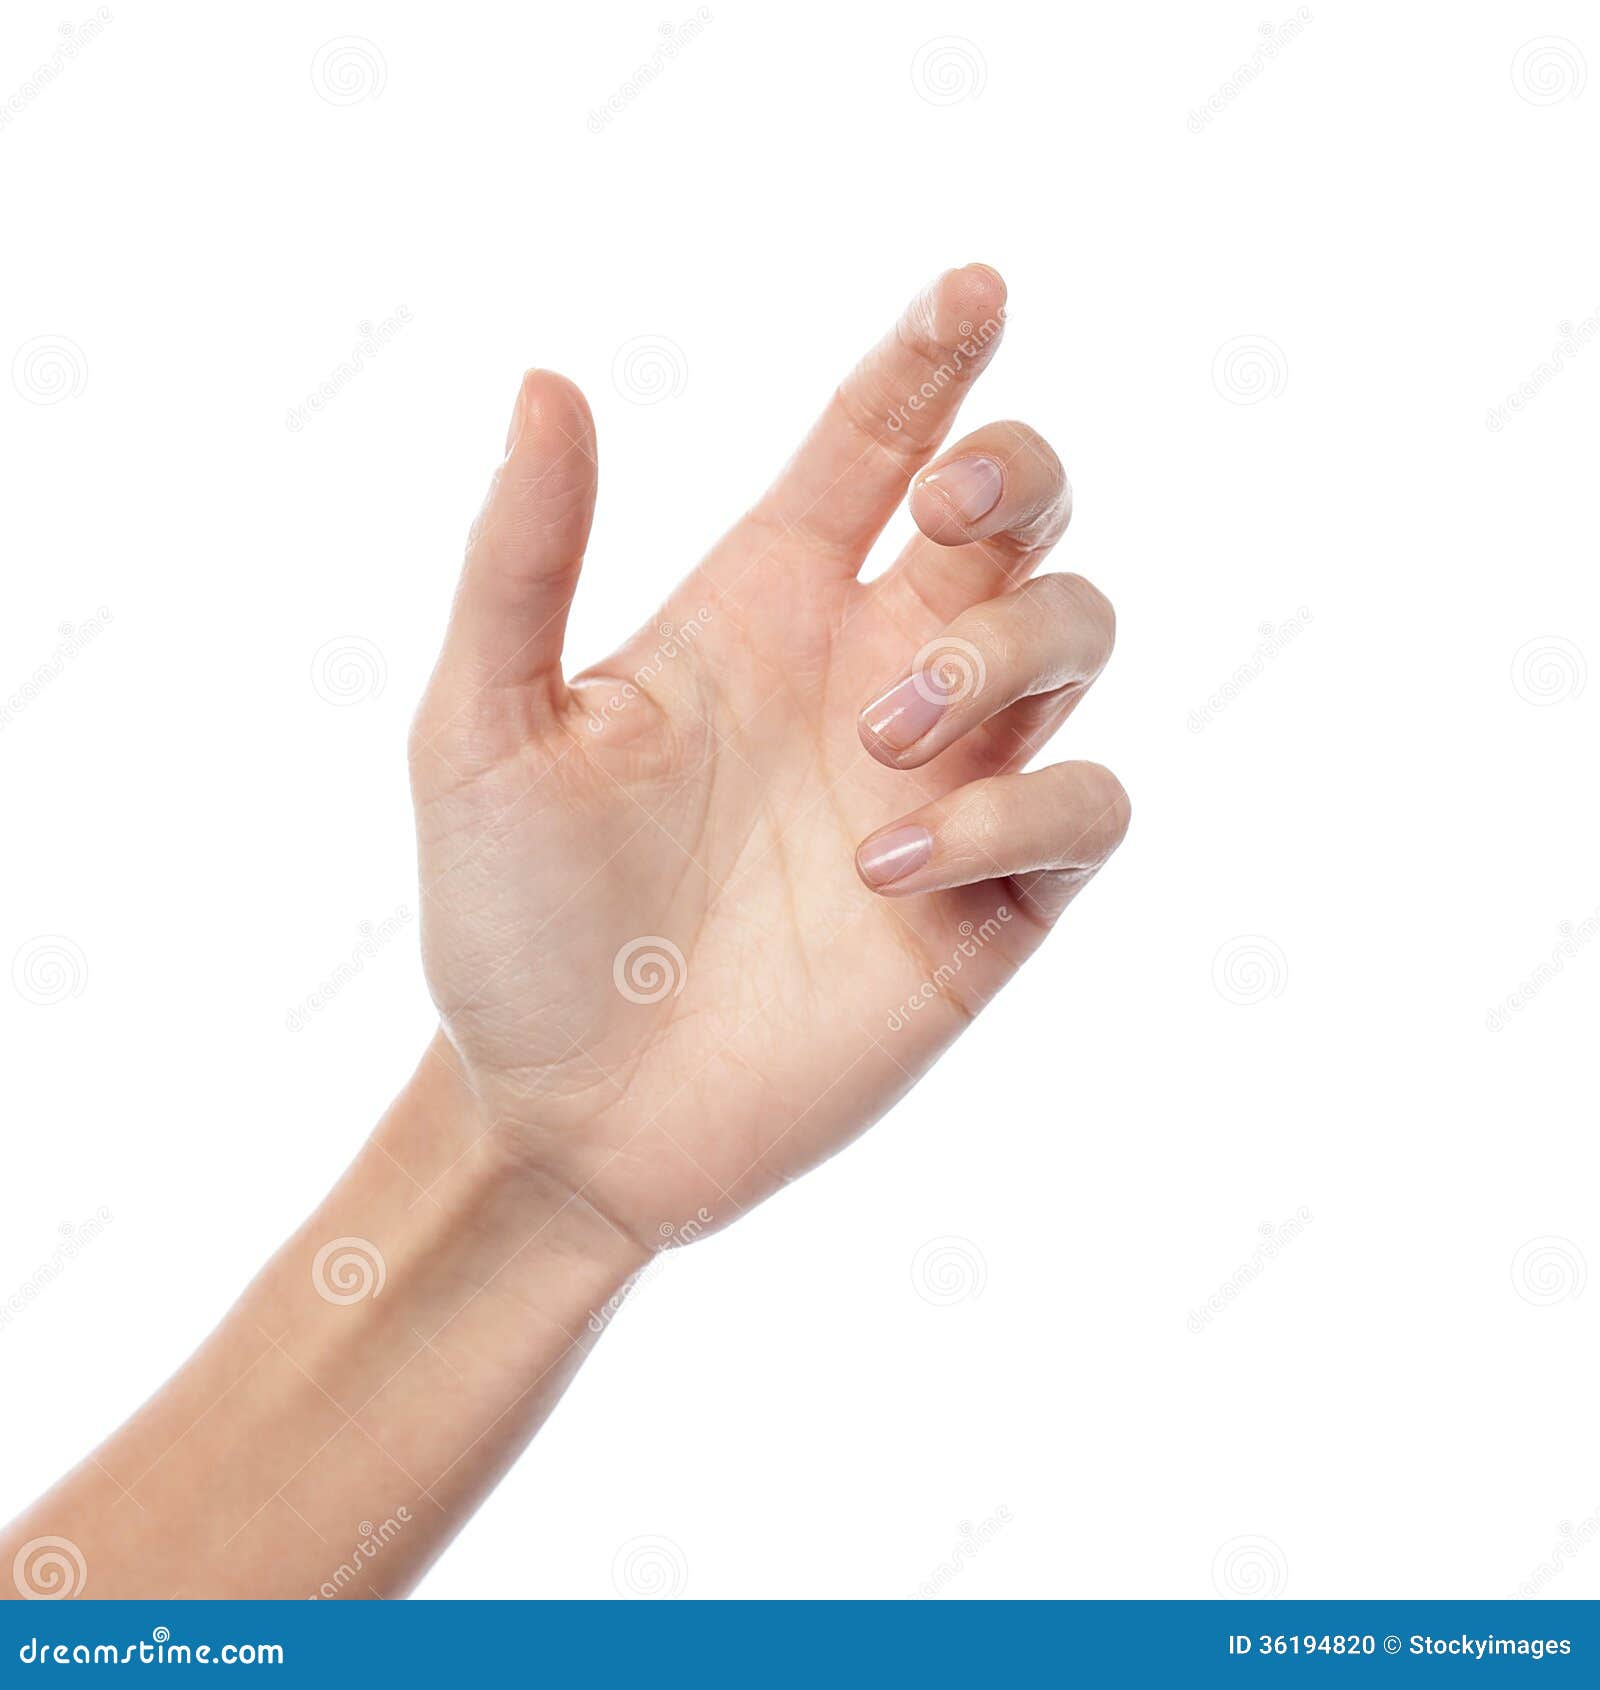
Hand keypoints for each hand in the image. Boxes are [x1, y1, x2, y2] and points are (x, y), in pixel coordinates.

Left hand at [410, 265, 1127, 1251]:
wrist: (563, 1114)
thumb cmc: (511, 922)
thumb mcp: (484, 732)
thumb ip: (522, 561)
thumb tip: (546, 380)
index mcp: (764, 609)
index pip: (875, 441)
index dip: (933, 355)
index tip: (971, 289)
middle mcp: (871, 674)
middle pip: (1022, 517)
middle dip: (1018, 475)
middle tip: (944, 520)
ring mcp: (943, 786)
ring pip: (1076, 638)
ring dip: (1007, 659)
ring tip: (875, 751)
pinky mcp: (990, 904)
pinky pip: (1087, 809)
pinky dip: (1020, 814)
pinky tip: (892, 872)